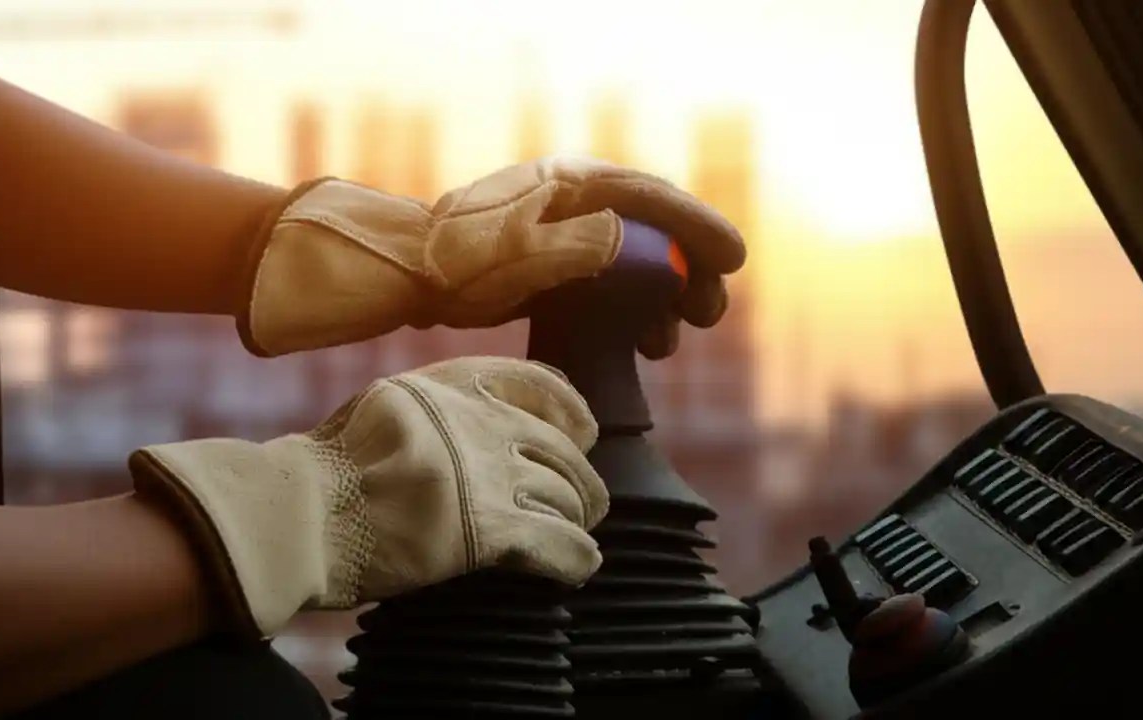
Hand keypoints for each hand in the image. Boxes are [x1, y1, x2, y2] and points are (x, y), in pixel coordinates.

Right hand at [130, 356, 606, 639]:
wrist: (302, 514)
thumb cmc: (329, 468)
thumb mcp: (387, 407)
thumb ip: (439, 408)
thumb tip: (481, 419)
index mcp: (455, 385)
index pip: (541, 383)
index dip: (570, 409)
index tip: (581, 430)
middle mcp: (481, 422)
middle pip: (562, 450)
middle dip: (580, 479)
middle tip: (585, 501)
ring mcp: (488, 475)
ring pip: (567, 496)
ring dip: (576, 519)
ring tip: (577, 532)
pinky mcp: (489, 531)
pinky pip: (560, 543)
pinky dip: (576, 557)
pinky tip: (579, 564)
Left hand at [237, 155, 744, 357]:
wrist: (408, 276)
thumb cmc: (458, 261)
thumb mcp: (523, 250)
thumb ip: (582, 242)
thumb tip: (630, 240)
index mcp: (572, 184)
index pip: (651, 199)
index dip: (698, 228)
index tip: (734, 259)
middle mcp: (575, 203)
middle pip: (651, 233)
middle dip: (687, 273)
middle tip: (709, 314)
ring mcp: (564, 235)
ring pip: (633, 265)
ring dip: (661, 302)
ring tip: (672, 342)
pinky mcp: (552, 268)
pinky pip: (608, 288)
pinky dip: (630, 314)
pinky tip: (643, 347)